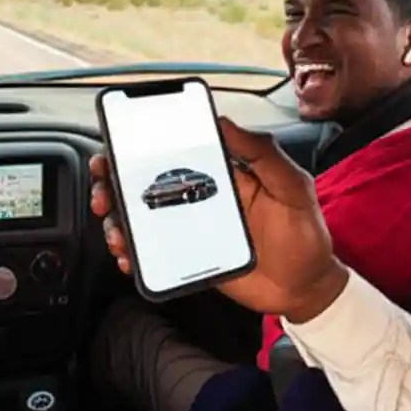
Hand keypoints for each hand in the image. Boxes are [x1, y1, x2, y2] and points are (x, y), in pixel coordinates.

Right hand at [90, 117, 349, 322]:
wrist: (306, 289)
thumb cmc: (305, 234)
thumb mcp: (293, 187)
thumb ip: (263, 153)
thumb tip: (224, 121)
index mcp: (220, 173)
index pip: (173, 150)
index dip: (139, 146)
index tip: (117, 147)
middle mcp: (199, 197)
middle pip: (144, 183)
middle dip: (113, 184)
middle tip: (104, 193)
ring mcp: (191, 228)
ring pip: (140, 218)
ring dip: (117, 221)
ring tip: (117, 234)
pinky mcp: (188, 258)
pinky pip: (151, 252)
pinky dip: (132, 253)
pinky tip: (129, 258)